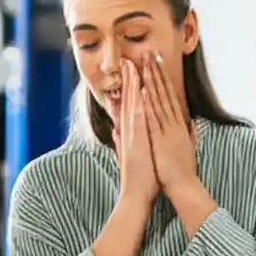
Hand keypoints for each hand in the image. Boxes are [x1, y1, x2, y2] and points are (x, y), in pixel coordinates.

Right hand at [112, 57, 157, 205]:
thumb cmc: (137, 178)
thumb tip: (115, 129)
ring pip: (132, 104)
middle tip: (128, 59)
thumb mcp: (127, 156)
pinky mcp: (136, 140)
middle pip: (128, 100)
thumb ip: (120, 141)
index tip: (129, 71)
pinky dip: (139, 103)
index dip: (129, 87)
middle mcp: (127, 131)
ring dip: (132, 85)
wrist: (134, 196)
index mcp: (128, 134)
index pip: (128, 106)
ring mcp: (131, 135)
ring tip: (131, 66)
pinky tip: (140, 90)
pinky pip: (138, 118)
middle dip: (128, 79)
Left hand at [141, 50, 199, 195]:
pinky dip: (149, 104)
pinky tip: (144, 90)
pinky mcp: (161, 139)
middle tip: (150, 53)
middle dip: (157, 72)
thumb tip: (192, 123)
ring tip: (145, 64)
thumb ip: (189, 133)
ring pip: (159, 101)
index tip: (156, 63)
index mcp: (178, 124)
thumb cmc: (183, 170)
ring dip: (152, 82)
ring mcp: (168, 130)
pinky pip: (154, 119)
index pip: (170, 95)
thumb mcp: (187, 147)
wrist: (184, 187)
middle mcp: (174, 123)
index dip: (163, 78)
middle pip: (165, 93)